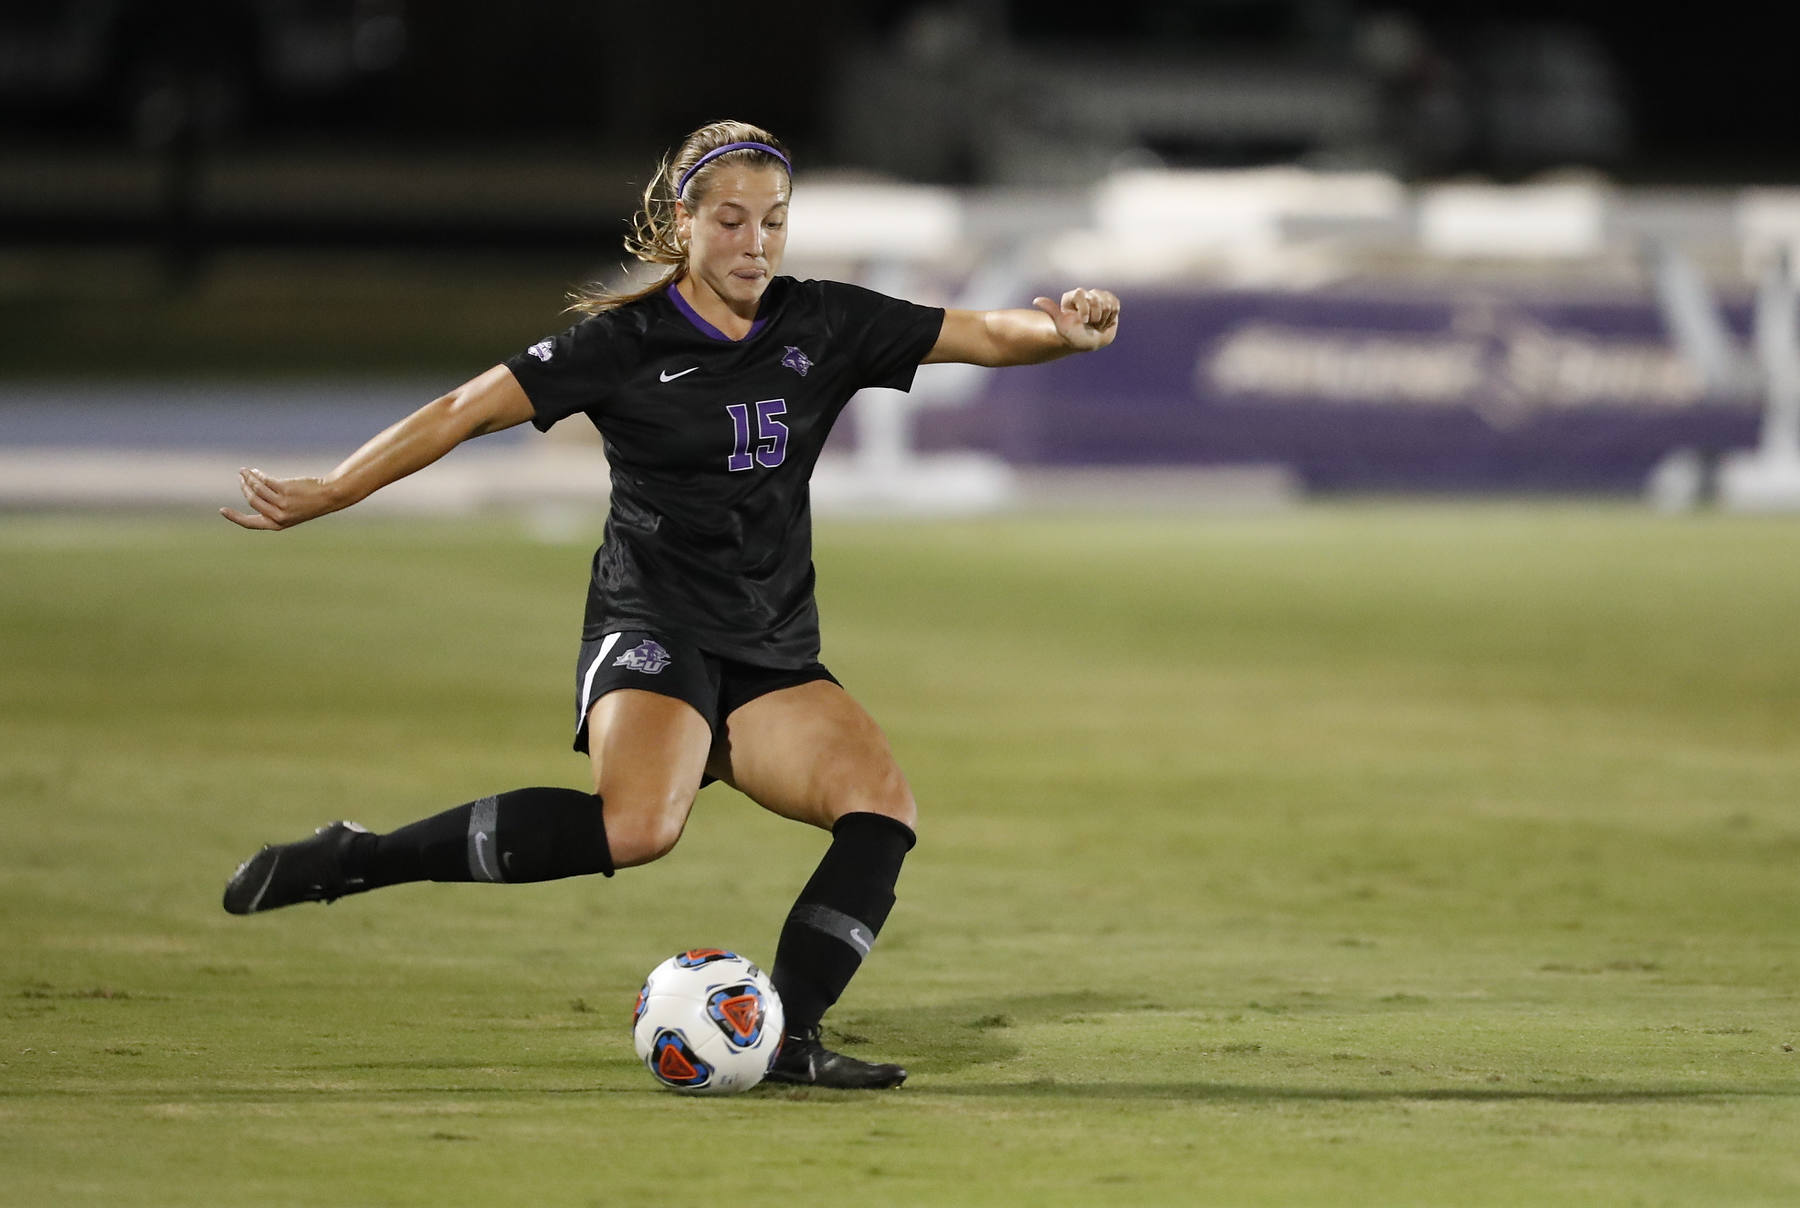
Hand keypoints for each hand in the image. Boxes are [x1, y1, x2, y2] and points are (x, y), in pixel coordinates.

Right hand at [220, 468, 339, 530]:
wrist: (328, 496)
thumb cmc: (308, 503)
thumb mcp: (290, 511)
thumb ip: (272, 506)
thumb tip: (252, 489)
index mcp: (277, 524)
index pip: (250, 524)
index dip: (235, 517)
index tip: (222, 511)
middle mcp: (278, 516)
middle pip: (252, 501)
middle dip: (244, 488)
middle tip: (241, 478)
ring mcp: (282, 503)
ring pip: (257, 489)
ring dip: (248, 479)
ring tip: (245, 471)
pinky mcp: (285, 490)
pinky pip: (266, 481)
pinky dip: (258, 475)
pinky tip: (255, 471)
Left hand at [1032, 287, 1120, 351]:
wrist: (1088, 342)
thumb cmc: (1073, 335)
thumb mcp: (1061, 324)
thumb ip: (1051, 310)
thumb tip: (1035, 300)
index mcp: (1072, 297)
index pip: (1081, 294)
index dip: (1085, 309)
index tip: (1083, 322)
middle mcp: (1085, 294)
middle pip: (1096, 299)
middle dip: (1095, 316)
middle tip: (1090, 324)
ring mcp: (1099, 297)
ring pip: (1108, 303)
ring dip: (1104, 318)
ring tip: (1096, 324)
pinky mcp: (1110, 301)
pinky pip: (1115, 305)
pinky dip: (1112, 317)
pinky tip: (1105, 321)